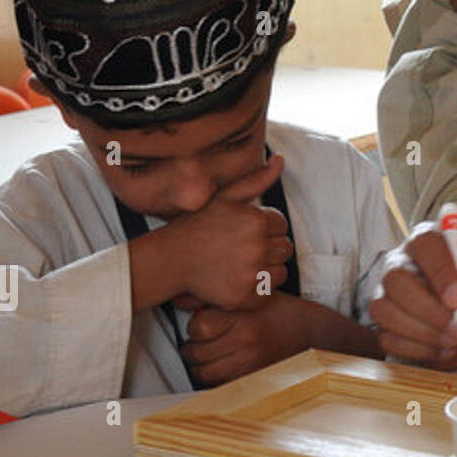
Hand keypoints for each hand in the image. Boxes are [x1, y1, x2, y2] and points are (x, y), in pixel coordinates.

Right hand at [169, 155, 293, 309]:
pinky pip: (268, 292)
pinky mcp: (245, 297)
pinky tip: (237, 280)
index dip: (264, 229)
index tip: (243, 232)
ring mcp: (252, 274)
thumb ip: (257, 179)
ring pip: (280, 272)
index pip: (281, 226)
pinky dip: (257, 289)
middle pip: (285, 249)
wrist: (171, 259)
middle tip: (242, 249)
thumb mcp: (226, 197)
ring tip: (240, 264)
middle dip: (268, 248)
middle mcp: (257, 247)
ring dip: (266, 269)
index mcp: (257, 221)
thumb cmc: (199, 225)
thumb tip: (280, 159)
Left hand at [181, 292, 312, 385]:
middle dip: (193, 347)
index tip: (202, 325)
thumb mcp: (252, 296)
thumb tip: (182, 302)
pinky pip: (218, 386)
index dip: (195, 326)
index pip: (198, 327)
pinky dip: (215, 378)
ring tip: (209, 356)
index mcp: (244, 318)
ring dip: (200, 366)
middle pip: (195, 353)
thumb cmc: (281, 312)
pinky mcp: (252, 381)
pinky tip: (223, 366)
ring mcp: (249, 365)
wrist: (311, 332)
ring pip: (203, 373)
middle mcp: (245, 343)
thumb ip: (220, 300)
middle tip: (201, 342)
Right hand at [368, 221, 456, 367]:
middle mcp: (402, 263)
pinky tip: (442, 350)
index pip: (425, 245)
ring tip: (454, 341)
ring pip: (386, 311)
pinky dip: (418, 350)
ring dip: (423, 333)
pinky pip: (387, 339)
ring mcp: (388, 295)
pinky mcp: (385, 325)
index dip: (440, 272)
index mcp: (430, 241)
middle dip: (427, 309)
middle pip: (395, 279)